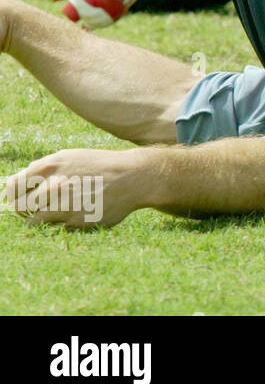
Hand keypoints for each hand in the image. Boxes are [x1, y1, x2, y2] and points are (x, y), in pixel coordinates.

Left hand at [4, 148, 150, 228]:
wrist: (133, 177)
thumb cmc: (100, 166)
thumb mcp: (70, 157)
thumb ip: (42, 168)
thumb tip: (15, 182)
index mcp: (50, 167)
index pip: (13, 186)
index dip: (12, 194)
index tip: (18, 198)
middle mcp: (54, 186)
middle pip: (20, 206)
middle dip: (24, 208)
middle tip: (34, 208)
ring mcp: (65, 205)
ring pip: (36, 220)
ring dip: (43, 216)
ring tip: (58, 209)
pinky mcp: (77, 221)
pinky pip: (59, 226)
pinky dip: (64, 221)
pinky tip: (78, 211)